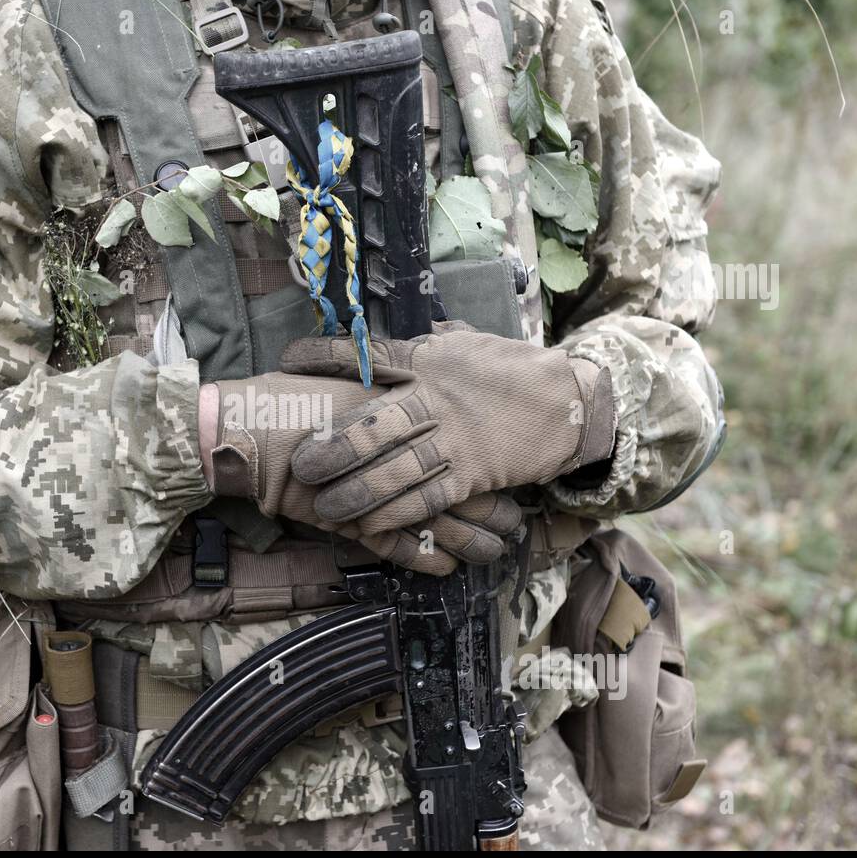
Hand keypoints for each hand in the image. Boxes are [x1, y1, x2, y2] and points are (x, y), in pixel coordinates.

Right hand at [200, 375, 522, 574]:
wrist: (250, 428)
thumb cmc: (297, 397)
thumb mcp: (352, 377)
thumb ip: (389, 382)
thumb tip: (421, 371)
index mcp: (409, 415)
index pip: (469, 445)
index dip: (497, 465)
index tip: (515, 471)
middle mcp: (406, 455)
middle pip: (471, 489)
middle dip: (498, 511)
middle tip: (516, 522)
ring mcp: (384, 494)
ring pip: (448, 526)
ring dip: (475, 543)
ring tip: (493, 551)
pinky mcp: (359, 525)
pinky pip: (405, 549)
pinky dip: (428, 561)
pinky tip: (447, 568)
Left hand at [280, 327, 615, 534]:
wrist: (568, 400)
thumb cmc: (509, 369)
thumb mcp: (465, 342)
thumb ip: (424, 342)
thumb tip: (390, 332)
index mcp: (428, 360)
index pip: (369, 354)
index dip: (326, 356)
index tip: (288, 359)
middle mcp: (435, 399)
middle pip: (374, 424)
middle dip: (333, 446)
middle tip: (300, 463)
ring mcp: (454, 439)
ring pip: (395, 470)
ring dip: (356, 491)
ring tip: (322, 506)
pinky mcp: (473, 474)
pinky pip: (427, 498)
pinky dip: (395, 514)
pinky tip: (365, 525)